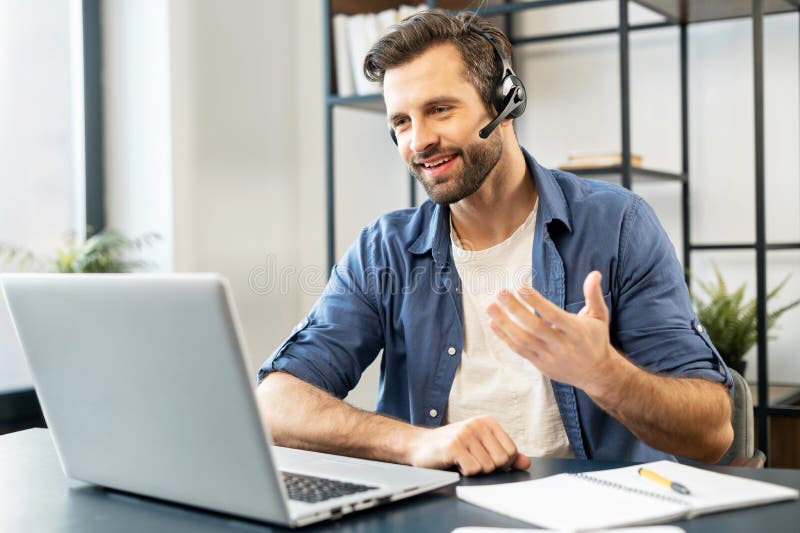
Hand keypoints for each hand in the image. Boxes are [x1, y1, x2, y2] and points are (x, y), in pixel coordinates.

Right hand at [405, 415, 530, 475]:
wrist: (418, 445)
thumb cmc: (451, 447)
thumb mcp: (479, 446)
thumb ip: (503, 453)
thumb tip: (526, 462)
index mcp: (487, 422)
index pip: (512, 451)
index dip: (500, 463)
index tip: (484, 459)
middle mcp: (478, 424)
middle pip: (501, 461)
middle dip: (487, 468)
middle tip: (470, 460)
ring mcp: (466, 434)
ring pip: (487, 468)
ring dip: (473, 471)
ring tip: (461, 461)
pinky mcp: (454, 446)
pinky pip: (473, 470)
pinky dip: (464, 473)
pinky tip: (454, 464)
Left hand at [486, 271, 619, 394]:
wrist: (597, 374)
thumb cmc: (596, 340)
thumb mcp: (599, 317)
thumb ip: (594, 295)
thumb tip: (594, 273)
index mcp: (576, 332)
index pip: (553, 316)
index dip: (537, 302)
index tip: (521, 288)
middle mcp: (561, 345)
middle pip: (534, 327)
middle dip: (515, 309)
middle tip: (501, 292)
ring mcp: (549, 357)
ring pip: (523, 341)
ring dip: (504, 323)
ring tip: (490, 306)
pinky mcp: (540, 365)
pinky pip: (519, 351)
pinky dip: (505, 337)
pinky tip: (493, 323)